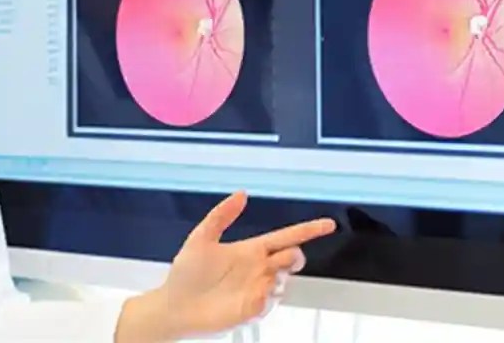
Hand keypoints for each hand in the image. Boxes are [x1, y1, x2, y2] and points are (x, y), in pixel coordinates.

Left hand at [115, 191, 336, 341]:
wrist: (175, 306)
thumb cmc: (185, 274)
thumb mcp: (201, 238)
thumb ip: (221, 215)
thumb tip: (241, 194)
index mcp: (249, 250)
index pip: (285, 237)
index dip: (308, 230)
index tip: (328, 224)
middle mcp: (258, 269)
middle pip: (292, 259)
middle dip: (295, 256)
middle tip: (285, 257)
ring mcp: (257, 290)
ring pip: (284, 281)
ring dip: (279, 277)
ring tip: (262, 278)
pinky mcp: (253, 310)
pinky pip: (271, 302)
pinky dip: (267, 297)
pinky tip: (254, 295)